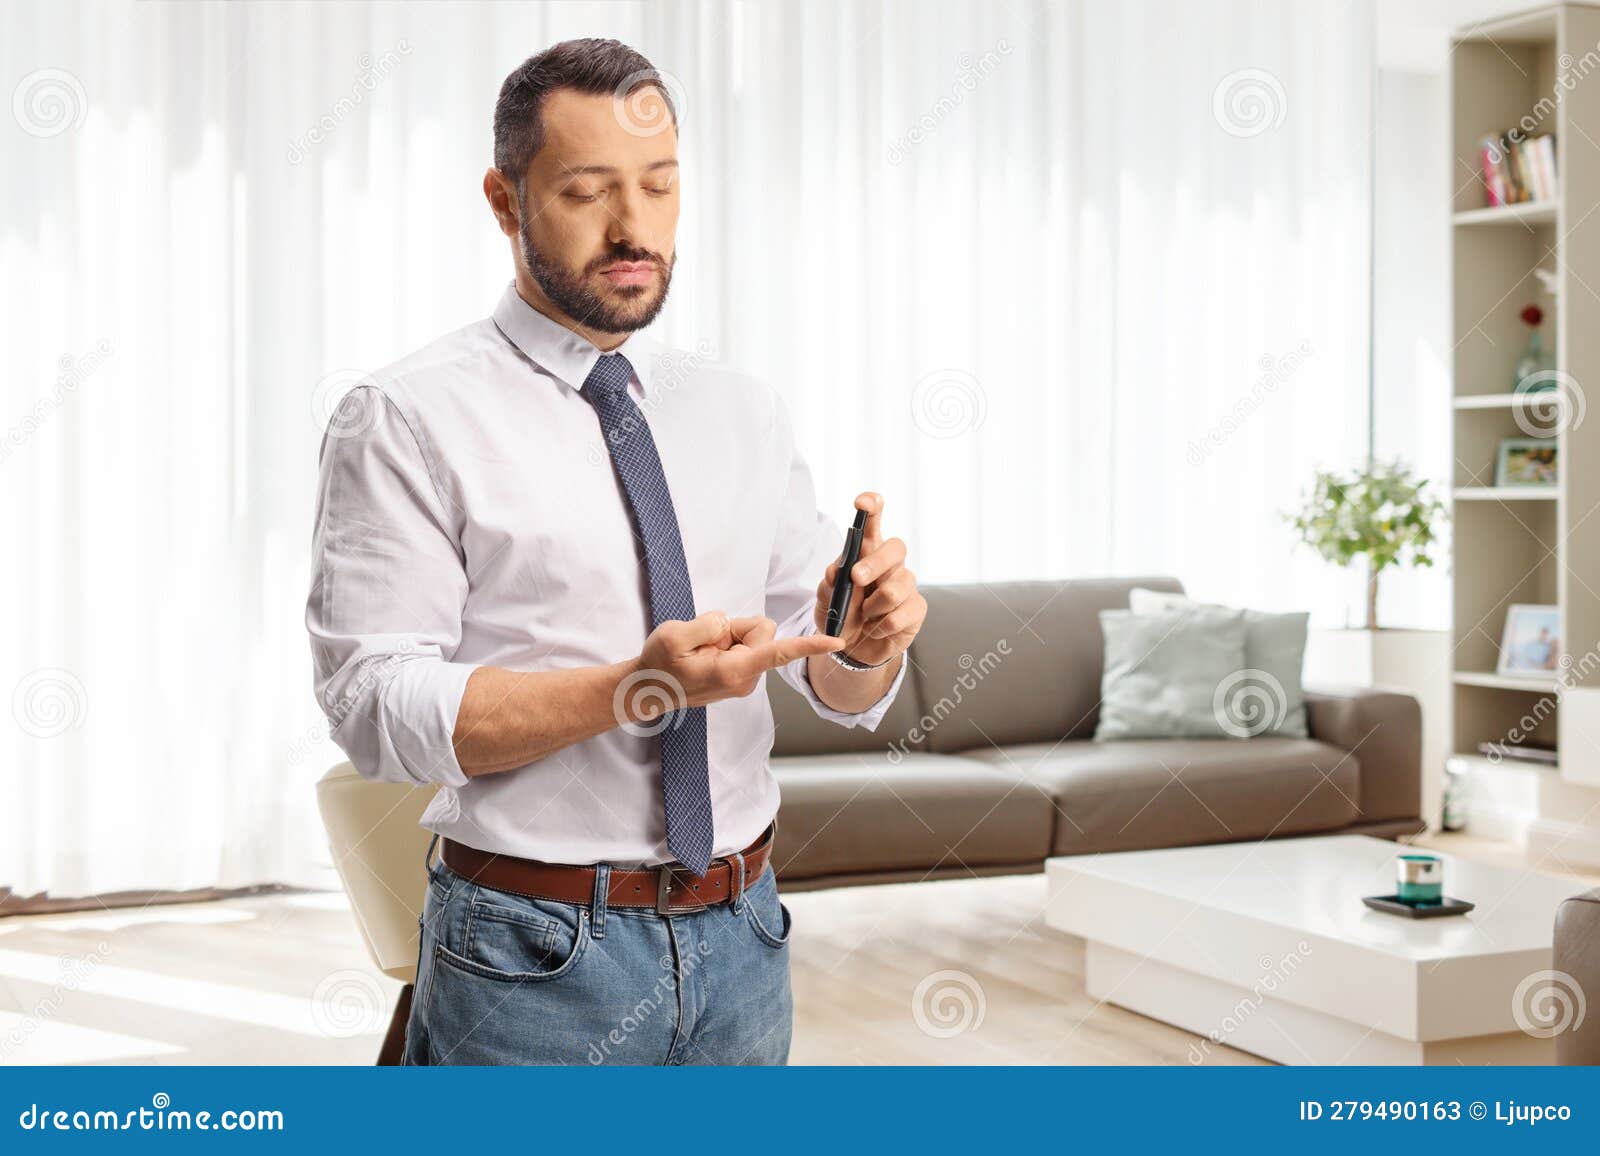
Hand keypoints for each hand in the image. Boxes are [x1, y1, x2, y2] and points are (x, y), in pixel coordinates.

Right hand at [625, 611, 842, 722]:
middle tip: (702, 642)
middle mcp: (745, 679)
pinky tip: (706, 656)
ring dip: (728, 636)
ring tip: (701, 652)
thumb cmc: (659, 664)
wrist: (648, 689)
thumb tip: (730, 625)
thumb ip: (709, 624)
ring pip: (752, 636)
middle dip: (735, 627)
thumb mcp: (675, 635)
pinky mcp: (741, 676)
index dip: (809, 645)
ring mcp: (744, 680)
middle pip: (761, 630)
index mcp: (732, 671)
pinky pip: (744, 644)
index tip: (837, 643)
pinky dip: (726, 644)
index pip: (778, 652)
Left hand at [813, 492, 926, 667]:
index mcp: (866, 552)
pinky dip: (882, 626)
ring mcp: (906, 585)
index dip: (872, 507)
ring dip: (873, 606)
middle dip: (874, 563)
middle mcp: (890, 564)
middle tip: (855, 578)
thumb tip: (834, 572)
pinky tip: (876, 629)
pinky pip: (901, 614)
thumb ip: (829, 586)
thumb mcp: (826, 600)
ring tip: (865, 616)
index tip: (862, 503)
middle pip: (896, 548)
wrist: (852, 649)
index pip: (872, 523)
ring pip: (897, 587)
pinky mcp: (916, 608)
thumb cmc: (841, 616)